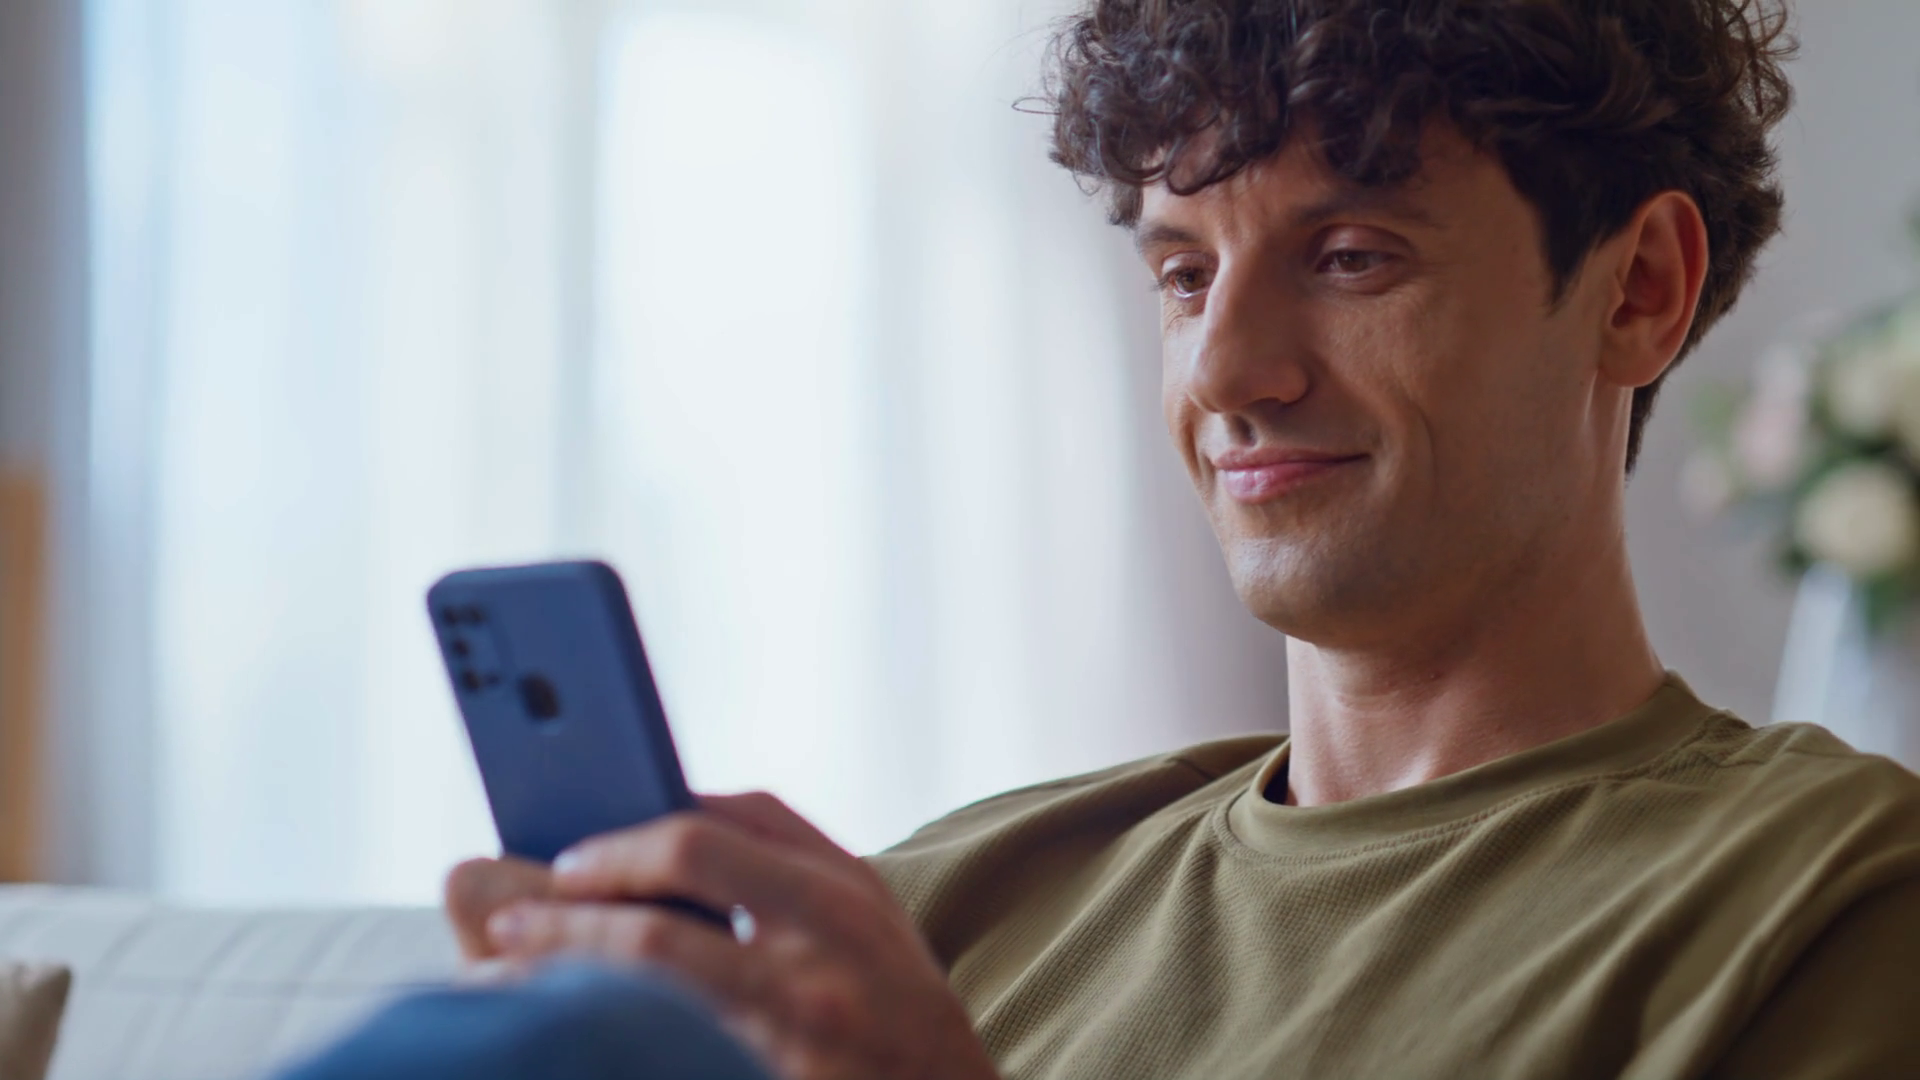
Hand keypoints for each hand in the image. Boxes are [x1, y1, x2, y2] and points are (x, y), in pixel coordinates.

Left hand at [441, 795, 999, 1079]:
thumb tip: (645, 837)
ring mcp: (801, 1015)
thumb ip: (780, 873)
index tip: (577, 855)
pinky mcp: (769, 1074)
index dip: (635, 830)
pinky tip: (556, 1035)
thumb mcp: (868, 932)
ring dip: (562, 953)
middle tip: (523, 908)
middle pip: (684, 862)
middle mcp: (829, 939)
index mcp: (847, 890)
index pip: (729, 818)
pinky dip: (596, 1029)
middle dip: (587, 878)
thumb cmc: (897, 1024)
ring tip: (502, 965)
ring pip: (654, 956)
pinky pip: (659, 1042)